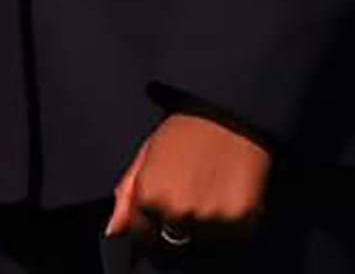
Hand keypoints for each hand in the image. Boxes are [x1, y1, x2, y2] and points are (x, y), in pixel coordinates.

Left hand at [106, 110, 272, 248]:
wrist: (231, 116)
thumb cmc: (186, 130)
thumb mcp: (147, 154)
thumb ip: (128, 194)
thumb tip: (112, 231)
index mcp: (150, 195)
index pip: (142, 235)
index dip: (150, 223)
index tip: (160, 211)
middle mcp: (178, 212)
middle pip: (173, 238)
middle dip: (177, 222)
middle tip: (190, 189)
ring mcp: (211, 219)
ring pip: (203, 238)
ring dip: (205, 223)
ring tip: (210, 188)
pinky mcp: (242, 221)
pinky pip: (232, 234)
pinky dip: (231, 220)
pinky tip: (229, 192)